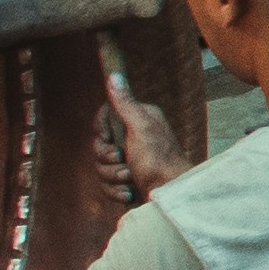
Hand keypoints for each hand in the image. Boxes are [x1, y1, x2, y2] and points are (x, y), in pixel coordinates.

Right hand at [98, 50, 187, 201]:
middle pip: (99, 145)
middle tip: (123, 160)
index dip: (102, 131)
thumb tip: (114, 75)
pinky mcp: (127, 180)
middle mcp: (134, 137)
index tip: (110, 138)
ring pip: (101, 167)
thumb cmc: (158, 160)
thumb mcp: (141, 127)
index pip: (103, 119)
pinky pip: (107, 184)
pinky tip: (130, 192)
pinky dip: (117, 191)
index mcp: (138, 119)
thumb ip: (125, 104)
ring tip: (131, 178)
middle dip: (108, 159)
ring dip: (114, 176)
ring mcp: (129, 160)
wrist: (169, 194)